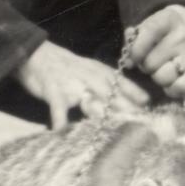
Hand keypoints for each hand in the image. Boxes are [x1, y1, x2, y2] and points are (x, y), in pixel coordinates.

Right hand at [14, 42, 147, 129]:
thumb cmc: (66, 68)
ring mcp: (72, 83)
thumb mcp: (89, 71)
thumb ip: (108, 86)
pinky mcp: (53, 89)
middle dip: (127, 109)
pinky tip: (62, 132)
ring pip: (91, 100)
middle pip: (112, 94)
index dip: (136, 95)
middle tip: (140, 124)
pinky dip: (60, 119)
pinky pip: (59, 106)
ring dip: (102, 114)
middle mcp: (89, 76)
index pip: (122, 83)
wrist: (34, 53)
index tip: (150, 107)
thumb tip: (134, 102)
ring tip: (112, 131)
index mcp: (99, 71)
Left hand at [123, 4, 184, 100]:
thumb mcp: (144, 29)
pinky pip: (180, 88)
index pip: (149, 32)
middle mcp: (183, 34)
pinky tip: (170, 83)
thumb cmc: (157, 35)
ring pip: (163, 77)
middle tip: (150, 62)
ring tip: (161, 69)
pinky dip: (172, 90)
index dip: (137, 49)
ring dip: (157, 77)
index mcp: (167, 19)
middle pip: (151, 62)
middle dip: (145, 66)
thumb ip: (131, 41)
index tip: (133, 57)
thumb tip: (128, 62)